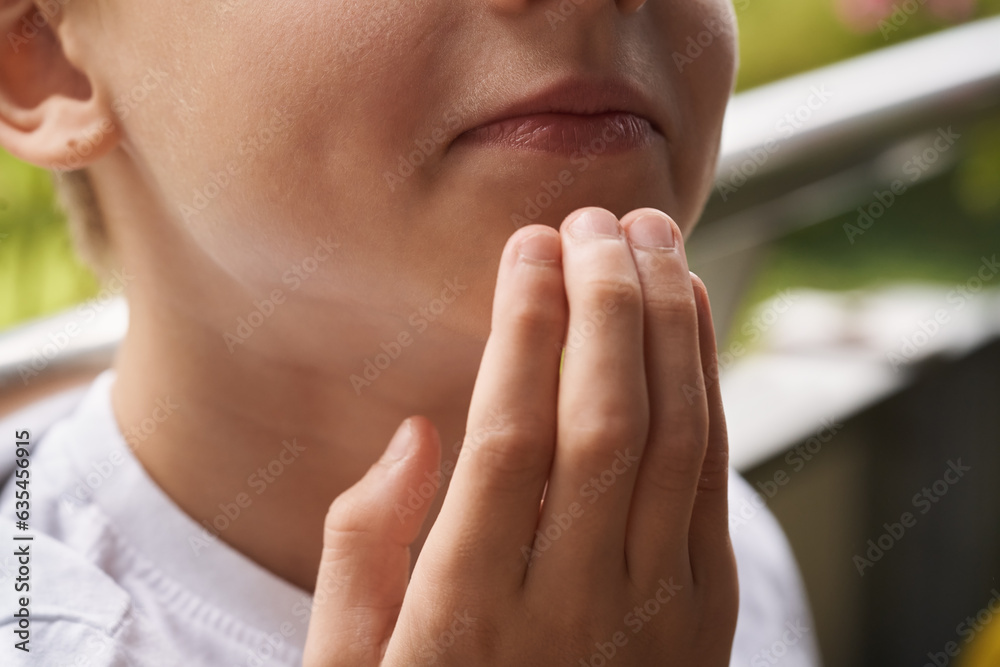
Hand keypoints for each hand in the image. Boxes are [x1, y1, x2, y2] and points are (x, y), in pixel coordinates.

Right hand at [302, 207, 737, 665]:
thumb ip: (362, 553)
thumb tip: (416, 433)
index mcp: (466, 618)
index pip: (511, 437)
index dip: (524, 326)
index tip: (526, 245)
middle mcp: (570, 608)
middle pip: (605, 421)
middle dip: (605, 302)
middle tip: (594, 218)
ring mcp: (652, 616)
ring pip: (676, 440)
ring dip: (668, 325)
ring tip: (652, 236)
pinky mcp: (702, 617)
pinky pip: (713, 483)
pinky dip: (708, 387)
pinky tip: (690, 319)